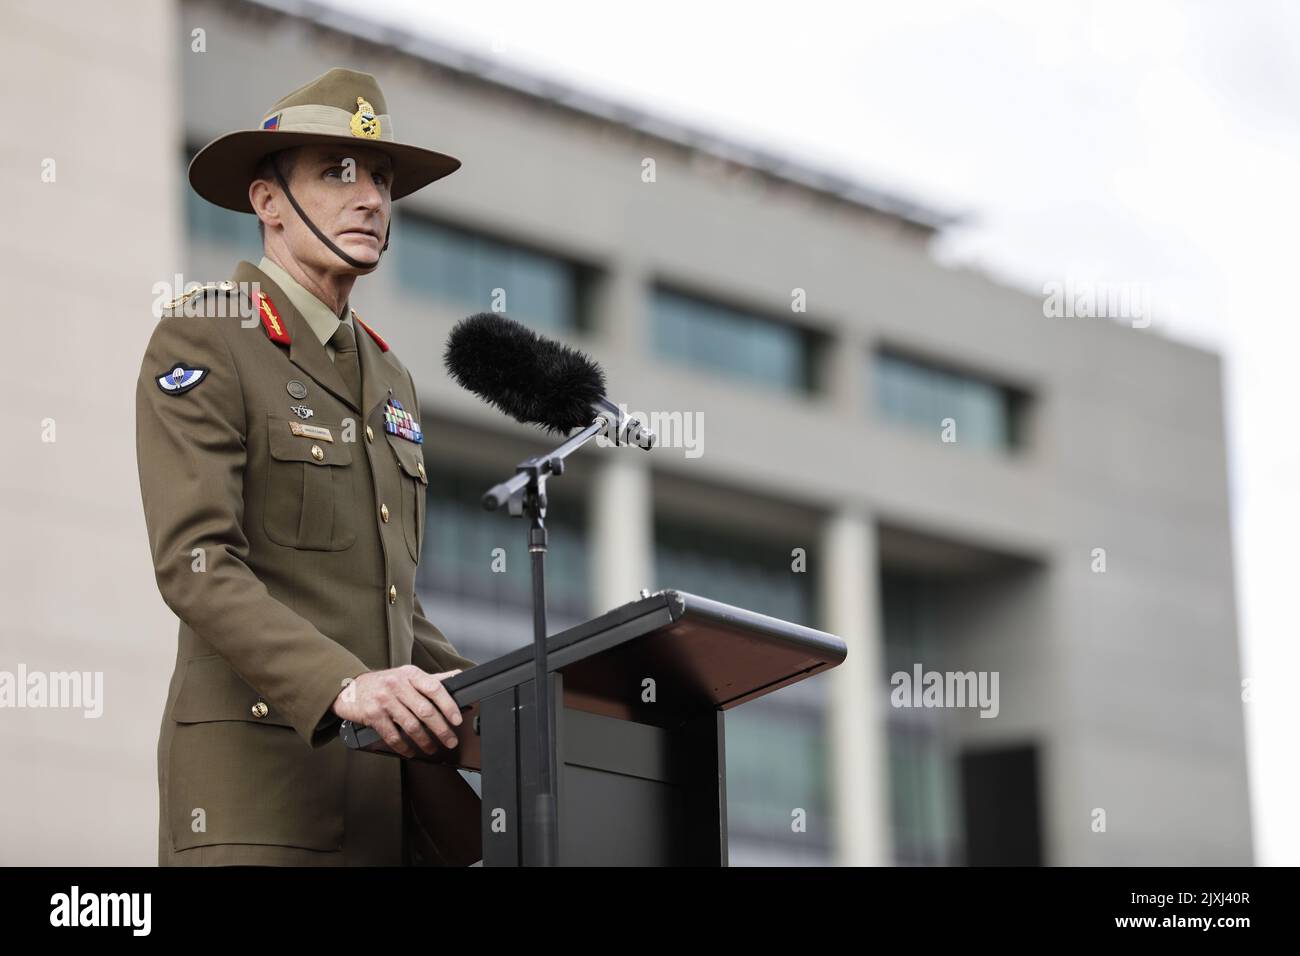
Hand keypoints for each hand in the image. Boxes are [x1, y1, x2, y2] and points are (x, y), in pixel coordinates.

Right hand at [332, 665, 463, 757]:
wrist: (351, 688)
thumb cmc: (384, 683)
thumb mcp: (407, 675)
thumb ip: (430, 679)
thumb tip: (456, 675)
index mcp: (410, 674)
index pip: (434, 688)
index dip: (448, 705)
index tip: (457, 720)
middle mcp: (397, 685)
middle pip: (425, 710)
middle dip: (441, 729)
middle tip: (450, 741)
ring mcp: (384, 700)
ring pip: (410, 725)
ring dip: (424, 741)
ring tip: (432, 749)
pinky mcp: (372, 715)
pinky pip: (392, 735)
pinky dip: (403, 747)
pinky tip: (410, 752)